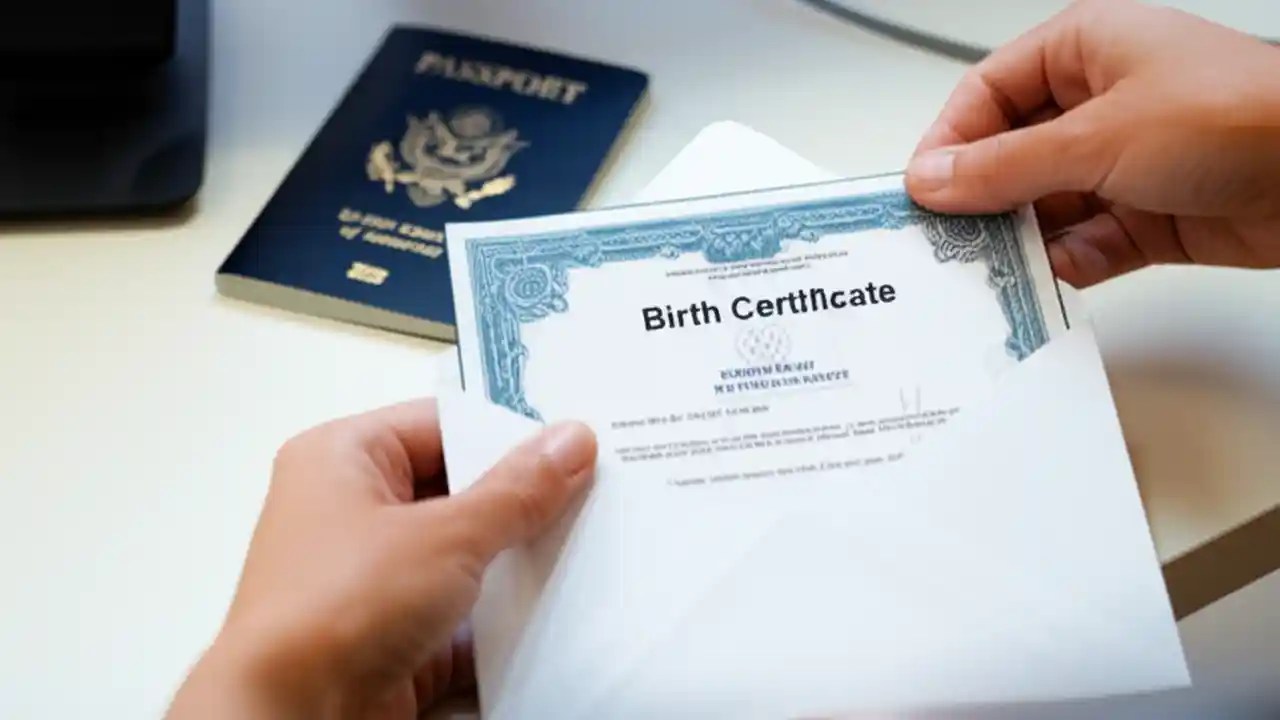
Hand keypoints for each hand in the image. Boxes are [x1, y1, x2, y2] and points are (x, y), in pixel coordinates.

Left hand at [164, 399, 596, 718]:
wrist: (290, 718)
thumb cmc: (324, 612)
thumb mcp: (445, 535)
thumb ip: (516, 490)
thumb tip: (566, 444)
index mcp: (341, 458)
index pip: (441, 425)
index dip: (504, 436)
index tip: (567, 449)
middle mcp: (348, 513)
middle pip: (456, 491)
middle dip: (516, 505)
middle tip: (579, 500)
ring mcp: (369, 579)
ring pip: (462, 557)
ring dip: (510, 566)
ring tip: (568, 555)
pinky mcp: (389, 636)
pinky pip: (459, 616)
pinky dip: (498, 621)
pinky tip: (542, 616)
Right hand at [906, 0, 1279, 286]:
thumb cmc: (1236, 116)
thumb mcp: (1099, 136)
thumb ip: (1006, 166)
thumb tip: (933, 181)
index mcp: (1083, 50)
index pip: (988, 94)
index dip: (949, 141)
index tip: (919, 191)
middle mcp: (1099, 102)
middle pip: (1010, 155)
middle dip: (981, 199)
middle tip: (944, 240)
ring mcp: (1125, 162)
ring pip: (1045, 205)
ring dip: (1020, 238)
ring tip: (987, 270)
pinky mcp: (1148, 216)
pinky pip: (1085, 243)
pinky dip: (1064, 263)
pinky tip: (1046, 279)